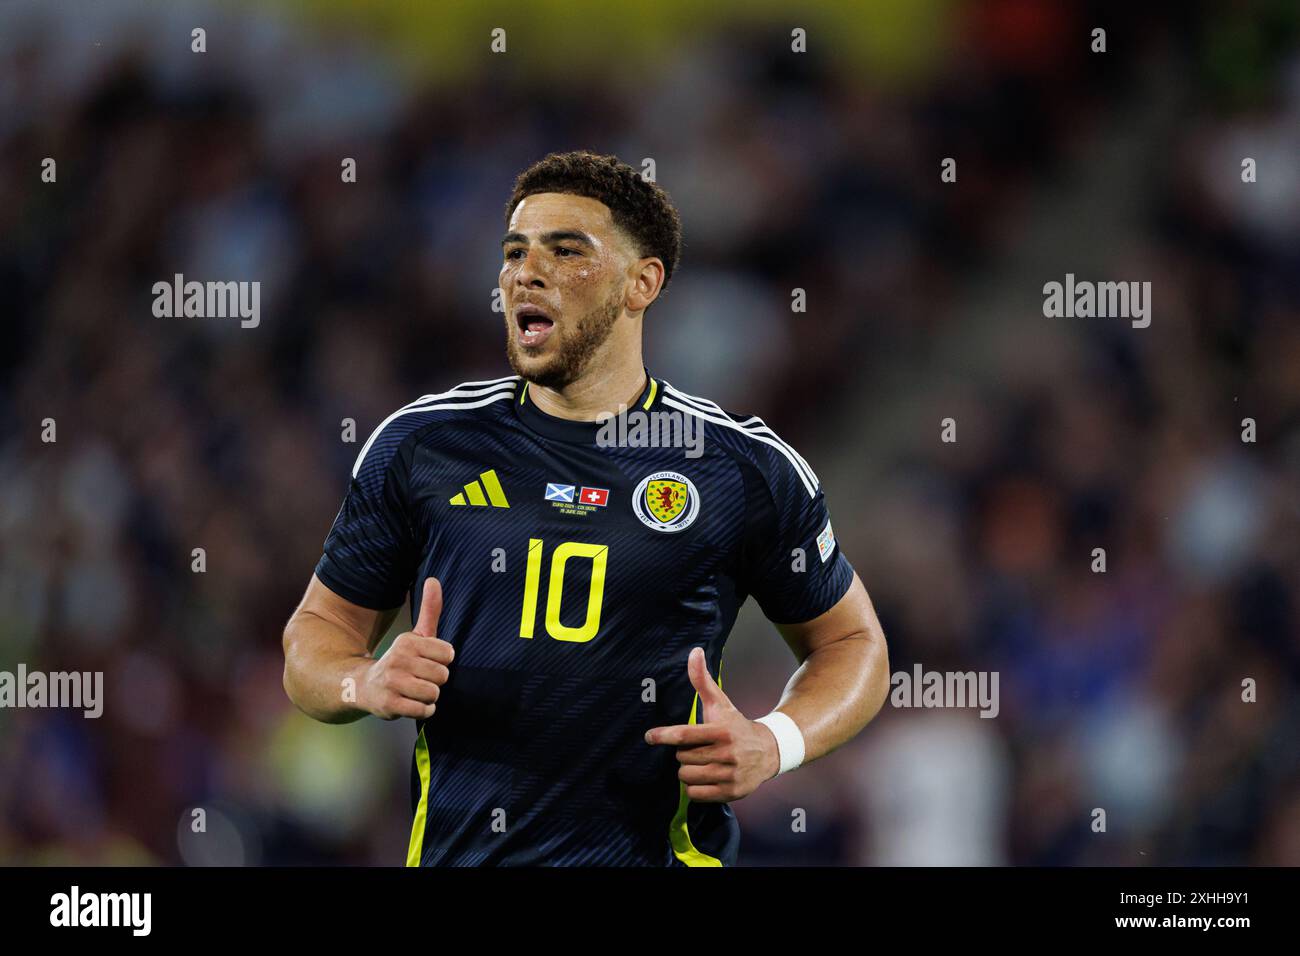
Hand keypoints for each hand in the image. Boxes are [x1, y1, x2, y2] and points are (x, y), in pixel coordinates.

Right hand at [360, 578, 453, 719]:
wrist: (362, 686)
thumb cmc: (399, 661)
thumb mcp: (415, 635)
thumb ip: (429, 610)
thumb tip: (434, 579)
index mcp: (407, 641)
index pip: (448, 654)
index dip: (441, 661)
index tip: (427, 661)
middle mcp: (398, 660)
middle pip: (442, 675)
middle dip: (435, 680)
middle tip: (419, 678)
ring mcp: (392, 683)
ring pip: (434, 693)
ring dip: (429, 697)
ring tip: (415, 691)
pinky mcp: (389, 705)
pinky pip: (424, 710)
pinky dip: (423, 710)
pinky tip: (411, 703)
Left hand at [644, 647, 780, 801]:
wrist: (769, 751)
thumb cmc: (736, 726)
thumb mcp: (720, 703)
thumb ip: (703, 680)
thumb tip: (694, 651)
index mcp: (722, 731)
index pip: (685, 735)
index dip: (664, 736)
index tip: (649, 736)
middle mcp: (726, 754)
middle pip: (682, 758)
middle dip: (684, 753)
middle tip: (697, 748)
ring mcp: (729, 775)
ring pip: (686, 776)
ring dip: (688, 770)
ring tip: (701, 762)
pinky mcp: (730, 792)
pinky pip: (695, 794)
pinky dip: (694, 787)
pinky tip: (705, 776)